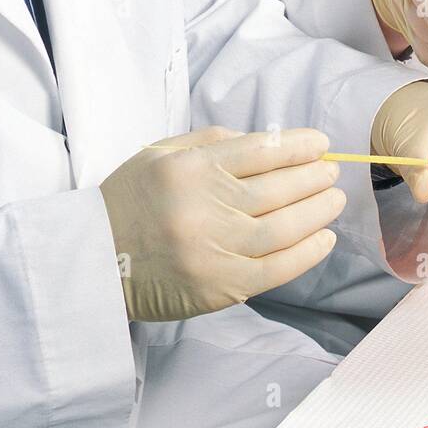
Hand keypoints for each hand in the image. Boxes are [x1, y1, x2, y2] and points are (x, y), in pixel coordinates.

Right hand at [99, 127, 343, 321]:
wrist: (93, 261)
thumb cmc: (131, 200)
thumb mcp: (161, 154)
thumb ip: (212, 142)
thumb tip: (267, 142)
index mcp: (191, 167)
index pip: (261, 150)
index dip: (298, 146)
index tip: (320, 143)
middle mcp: (205, 206)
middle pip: (278, 188)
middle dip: (314, 176)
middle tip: (332, 171)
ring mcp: (214, 249)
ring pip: (283, 227)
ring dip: (317, 211)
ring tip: (334, 200)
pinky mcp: (219, 286)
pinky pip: (276, 269)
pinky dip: (307, 253)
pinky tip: (325, 239)